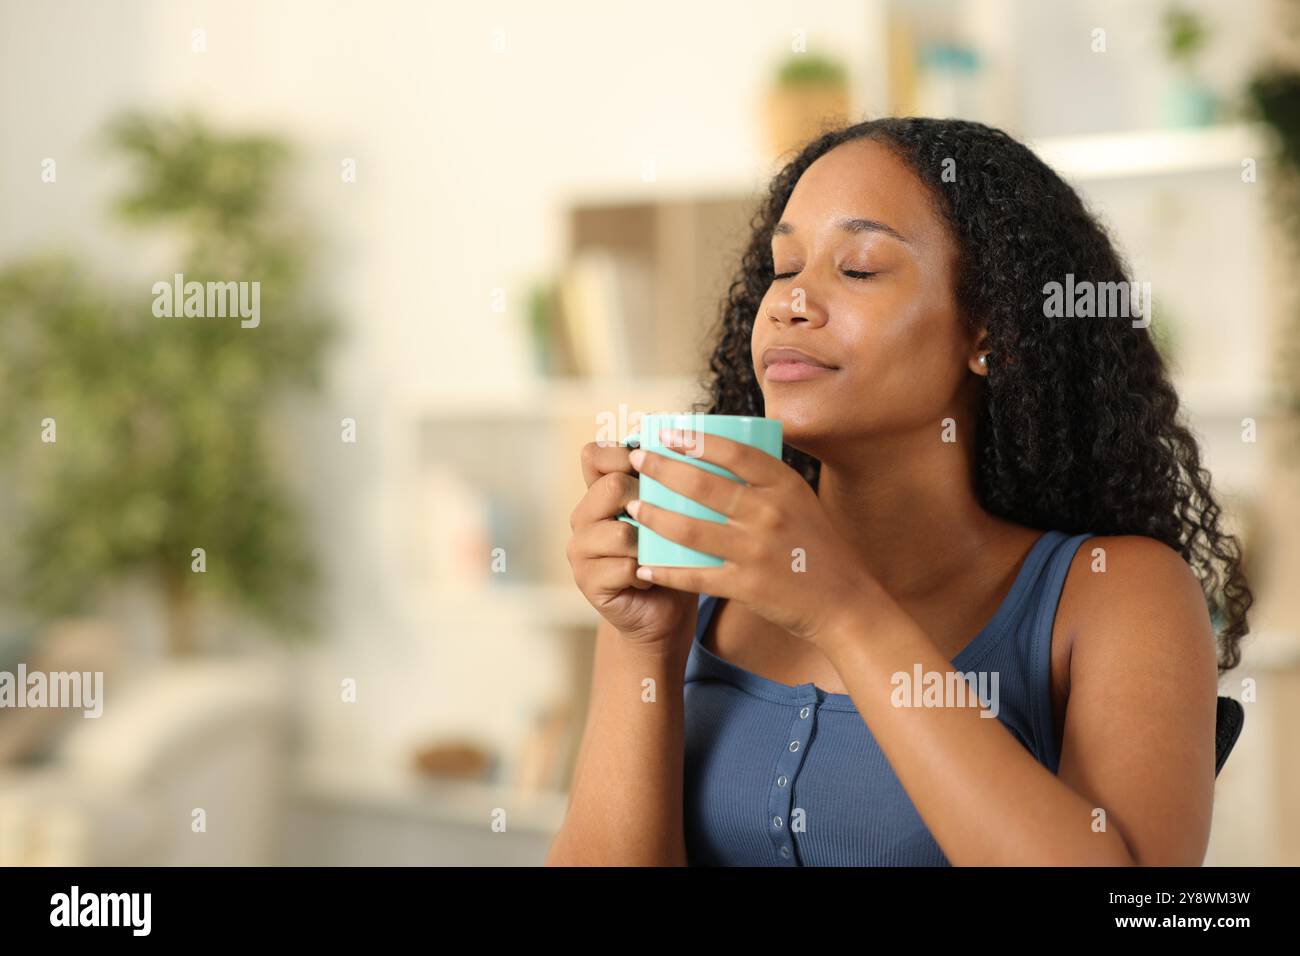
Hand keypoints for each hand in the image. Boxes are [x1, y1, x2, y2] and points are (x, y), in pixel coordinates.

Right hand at [566, 439, 699, 654]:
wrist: (663, 613)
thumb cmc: (673, 555)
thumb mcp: (671, 512)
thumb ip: (667, 481)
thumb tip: (693, 437)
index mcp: (597, 492)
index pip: (593, 454)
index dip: (623, 453)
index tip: (654, 464)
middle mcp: (582, 517)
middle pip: (611, 486)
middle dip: (647, 499)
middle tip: (667, 518)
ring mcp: (580, 550)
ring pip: (620, 531)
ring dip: (650, 544)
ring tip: (659, 555)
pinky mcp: (588, 581)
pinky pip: (623, 567)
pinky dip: (647, 574)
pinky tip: (652, 579)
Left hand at [625, 427, 880, 645]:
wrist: (844, 603)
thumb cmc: (816, 547)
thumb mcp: (800, 501)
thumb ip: (766, 480)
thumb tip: (718, 451)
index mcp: (785, 486)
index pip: (734, 451)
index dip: (695, 439)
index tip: (665, 432)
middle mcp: (770, 513)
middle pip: (702, 484)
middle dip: (661, 468)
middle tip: (636, 460)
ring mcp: (757, 551)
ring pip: (689, 528)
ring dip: (653, 516)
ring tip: (633, 506)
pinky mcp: (746, 586)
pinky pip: (694, 576)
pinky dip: (665, 570)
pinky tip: (643, 564)